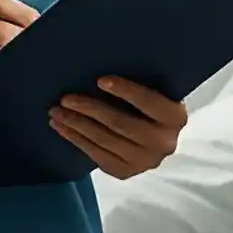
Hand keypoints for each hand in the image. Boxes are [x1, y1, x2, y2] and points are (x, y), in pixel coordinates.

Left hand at [50, 76, 187, 178]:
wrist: (152, 133)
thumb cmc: (146, 101)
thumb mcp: (153, 87)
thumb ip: (138, 75)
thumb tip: (95, 60)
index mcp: (175, 117)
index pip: (150, 102)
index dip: (125, 91)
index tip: (100, 80)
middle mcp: (164, 143)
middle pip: (122, 124)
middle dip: (91, 110)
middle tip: (65, 98)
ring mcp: (145, 162)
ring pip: (106, 141)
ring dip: (77, 124)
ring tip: (56, 111)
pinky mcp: (125, 172)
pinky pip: (97, 155)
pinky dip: (76, 139)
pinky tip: (61, 127)